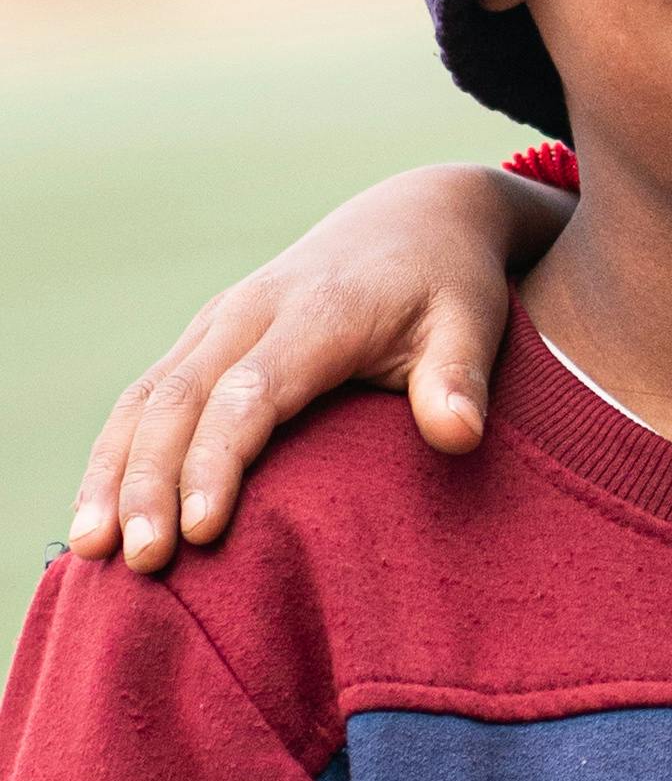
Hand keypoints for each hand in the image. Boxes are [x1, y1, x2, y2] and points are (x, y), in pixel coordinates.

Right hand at [66, 165, 571, 571]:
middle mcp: (252, 312)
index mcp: (317, 313)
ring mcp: (218, 322)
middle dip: (151, 482)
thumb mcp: (472, 321)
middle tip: (142, 561)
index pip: (250, 391)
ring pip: (146, 398)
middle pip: (181, 400)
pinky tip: (100, 513)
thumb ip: (459, 379)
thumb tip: (460, 435)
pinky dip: (116, 453)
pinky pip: (145, 396)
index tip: (204, 531)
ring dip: (113, 472)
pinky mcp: (204, 338)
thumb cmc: (447, 284)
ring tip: (90, 550)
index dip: (220, 460)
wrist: (415, 219)